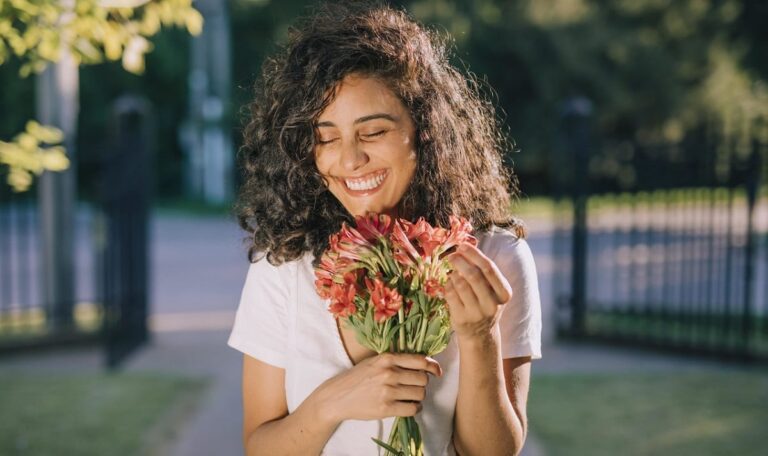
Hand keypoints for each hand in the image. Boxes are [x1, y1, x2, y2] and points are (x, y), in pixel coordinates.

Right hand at [315, 352, 442, 423]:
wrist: (337, 397)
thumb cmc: (357, 378)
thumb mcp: (375, 362)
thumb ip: (395, 361)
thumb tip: (423, 363)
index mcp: (387, 358)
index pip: (420, 360)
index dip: (433, 366)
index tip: (437, 371)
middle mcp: (389, 373)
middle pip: (423, 379)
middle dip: (422, 384)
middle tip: (414, 386)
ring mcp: (387, 391)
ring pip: (420, 394)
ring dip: (418, 397)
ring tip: (409, 396)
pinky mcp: (386, 408)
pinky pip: (412, 408)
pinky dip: (414, 408)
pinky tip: (408, 406)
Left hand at [444, 243, 512, 340]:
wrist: (480, 334)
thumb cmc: (484, 303)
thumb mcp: (492, 290)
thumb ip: (483, 271)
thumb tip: (464, 248)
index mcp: (504, 293)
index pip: (489, 268)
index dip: (474, 255)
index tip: (462, 246)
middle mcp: (493, 304)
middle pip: (474, 275)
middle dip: (460, 262)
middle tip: (451, 255)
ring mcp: (477, 313)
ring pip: (460, 284)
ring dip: (453, 274)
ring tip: (452, 272)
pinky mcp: (462, 319)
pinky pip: (450, 295)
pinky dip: (447, 285)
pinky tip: (449, 284)